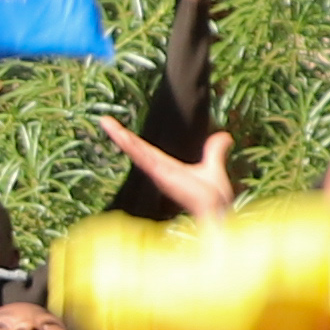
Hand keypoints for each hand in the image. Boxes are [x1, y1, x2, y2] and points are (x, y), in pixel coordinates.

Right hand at [100, 113, 237, 219]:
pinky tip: (122, 137)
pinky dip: (132, 147)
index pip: (145, 149)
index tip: (118, 128)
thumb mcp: (213, 166)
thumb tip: (225, 136)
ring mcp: (159, 172)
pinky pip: (144, 158)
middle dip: (119, 134)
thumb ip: (215, 151)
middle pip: (136, 148)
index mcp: (167, 167)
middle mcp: (159, 170)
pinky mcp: (162, 174)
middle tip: (104, 120)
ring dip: (121, 137)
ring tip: (106, 122)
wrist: (217, 209)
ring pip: (136, 150)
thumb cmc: (213, 196)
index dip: (132, 139)